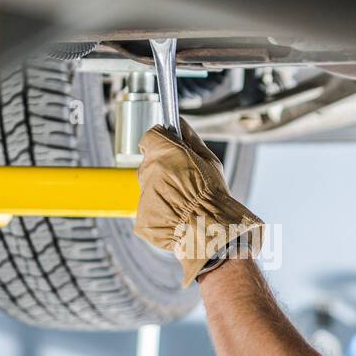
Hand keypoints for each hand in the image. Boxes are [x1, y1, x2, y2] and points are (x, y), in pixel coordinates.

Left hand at [135, 119, 264, 287]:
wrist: (209, 231)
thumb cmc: (214, 197)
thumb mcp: (210, 161)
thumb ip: (191, 140)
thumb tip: (180, 124)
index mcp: (163, 154)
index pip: (150, 137)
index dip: (160, 141)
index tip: (168, 147)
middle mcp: (148, 173)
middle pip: (149, 164)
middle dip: (162, 169)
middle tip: (182, 181)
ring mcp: (143, 197)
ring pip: (149, 188)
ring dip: (161, 191)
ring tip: (183, 203)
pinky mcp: (141, 220)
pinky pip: (148, 211)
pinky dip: (160, 213)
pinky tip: (177, 217)